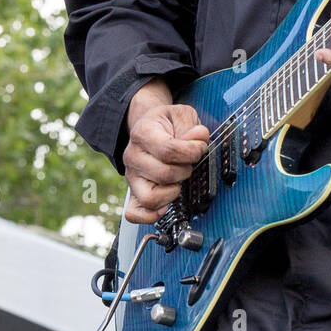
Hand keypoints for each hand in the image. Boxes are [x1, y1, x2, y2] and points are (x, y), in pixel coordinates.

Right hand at [123, 80, 208, 223]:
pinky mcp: (132, 193)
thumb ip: (192, 125)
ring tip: (178, 180)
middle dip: (185, 170)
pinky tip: (165, 206)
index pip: (168, 150)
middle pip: (164, 174)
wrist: (150, 127)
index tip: (199, 148)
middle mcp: (132, 156)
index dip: (191, 152)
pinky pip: (134, 213)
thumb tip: (198, 138)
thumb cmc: (167, 124)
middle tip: (188, 163)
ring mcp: (131, 177)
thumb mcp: (182, 115)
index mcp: (143, 133)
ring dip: (173, 191)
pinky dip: (150, 215)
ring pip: (150, 197)